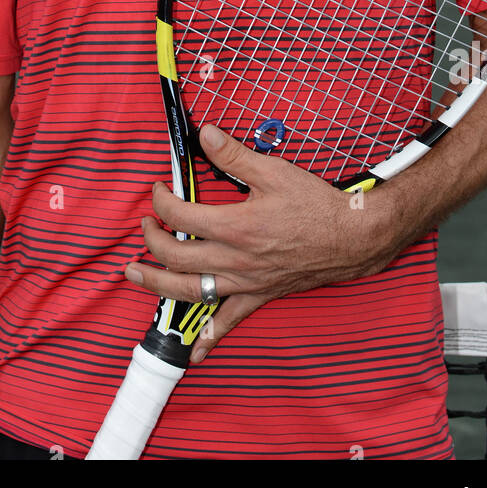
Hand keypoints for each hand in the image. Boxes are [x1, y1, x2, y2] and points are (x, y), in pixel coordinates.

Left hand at [124, 123, 406, 361]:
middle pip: (175, 254)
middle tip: (145, 224)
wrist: (352, 237)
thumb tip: (205, 134)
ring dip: (157, 283)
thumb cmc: (315, 204)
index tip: (159, 189)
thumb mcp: (273, 171)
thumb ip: (234, 155)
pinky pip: (229, 321)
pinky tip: (193, 354)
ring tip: (134, 274)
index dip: (161, 200)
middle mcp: (234, 258)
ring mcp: (245, 281)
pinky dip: (209, 338)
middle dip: (151, 239)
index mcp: (235, 225)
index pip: (180, 214)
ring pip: (190, 290)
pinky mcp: (259, 295)